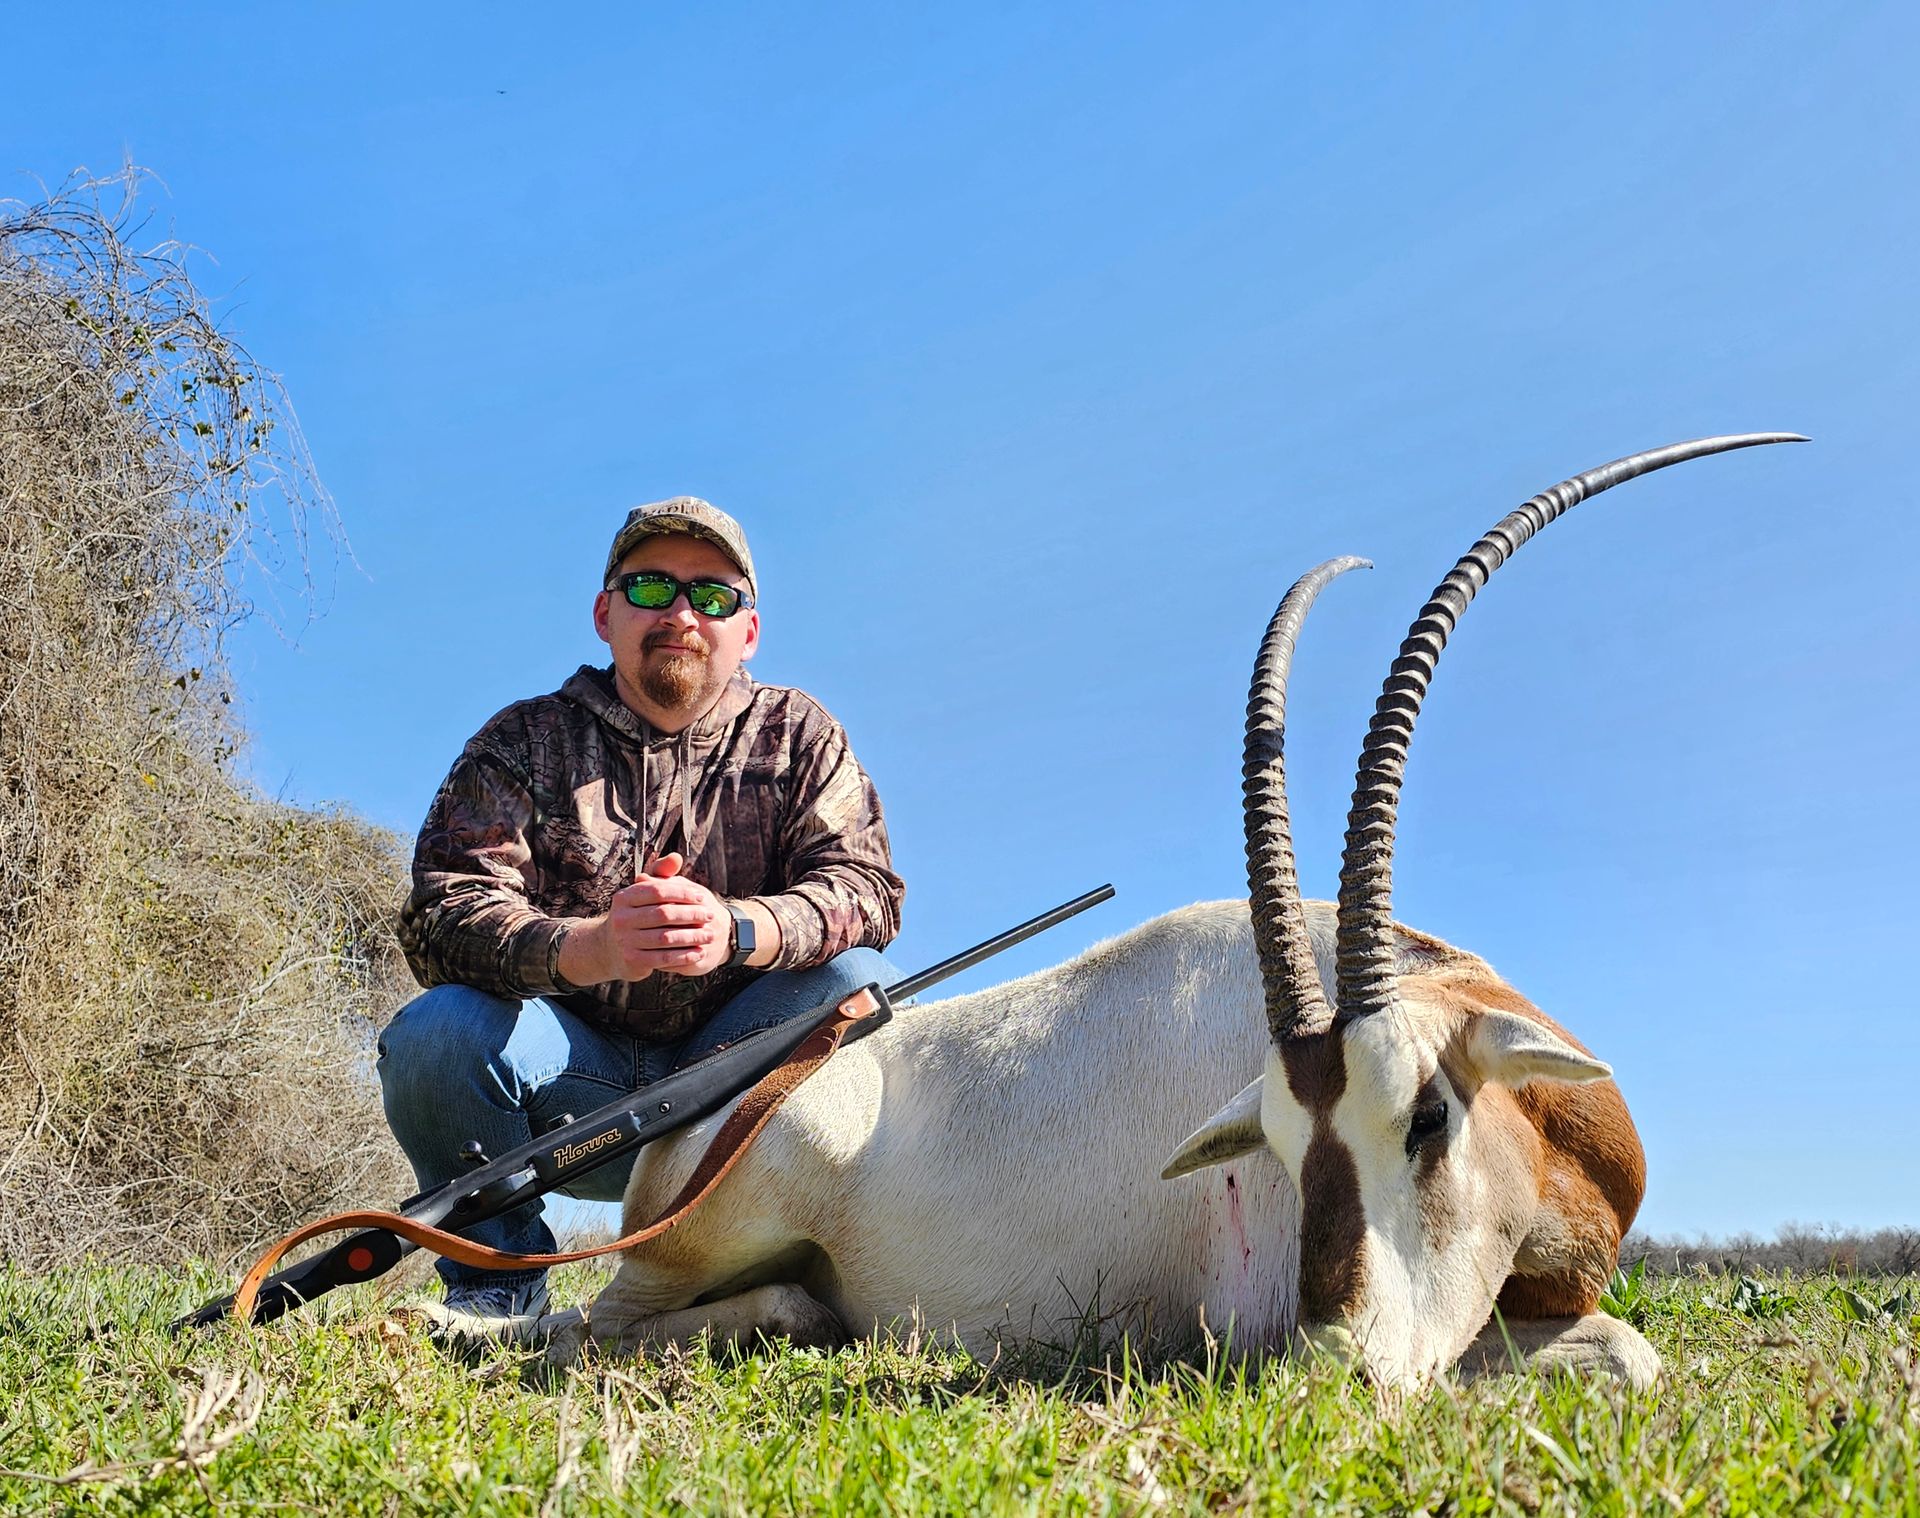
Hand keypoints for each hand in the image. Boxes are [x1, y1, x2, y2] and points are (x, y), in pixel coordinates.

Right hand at [564, 853, 732, 983]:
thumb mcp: (643, 893)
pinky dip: (684, 956)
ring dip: (692, 937)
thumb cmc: (636, 914)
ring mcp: (625, 941)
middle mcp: (621, 918)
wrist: (611, 948)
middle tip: (709, 915)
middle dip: (691, 914)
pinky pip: (663, 958)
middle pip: (663, 914)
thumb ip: (661, 875)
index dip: (682, 893)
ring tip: (709, 935)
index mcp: (624, 897)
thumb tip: (676, 857)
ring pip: (666, 938)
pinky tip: (698, 952)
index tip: (702, 896)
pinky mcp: (632, 960)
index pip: (657, 891)